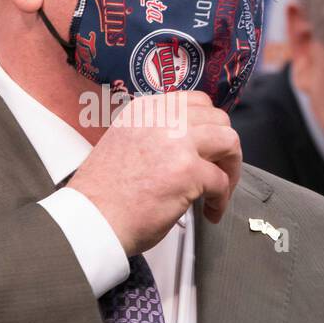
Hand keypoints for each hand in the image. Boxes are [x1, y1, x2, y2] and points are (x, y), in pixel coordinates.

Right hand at [68, 90, 241, 255]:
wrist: (91, 220)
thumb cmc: (105, 194)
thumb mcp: (125, 143)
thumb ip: (156, 135)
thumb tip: (190, 145)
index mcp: (145, 110)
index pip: (196, 102)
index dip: (209, 126)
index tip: (210, 148)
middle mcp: (162, 118)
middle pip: (218, 119)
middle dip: (225, 148)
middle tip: (220, 172)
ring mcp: (177, 142)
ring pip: (229, 141)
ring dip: (231, 168)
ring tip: (220, 191)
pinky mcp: (188, 171)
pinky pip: (222, 181)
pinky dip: (221, 200)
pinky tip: (210, 212)